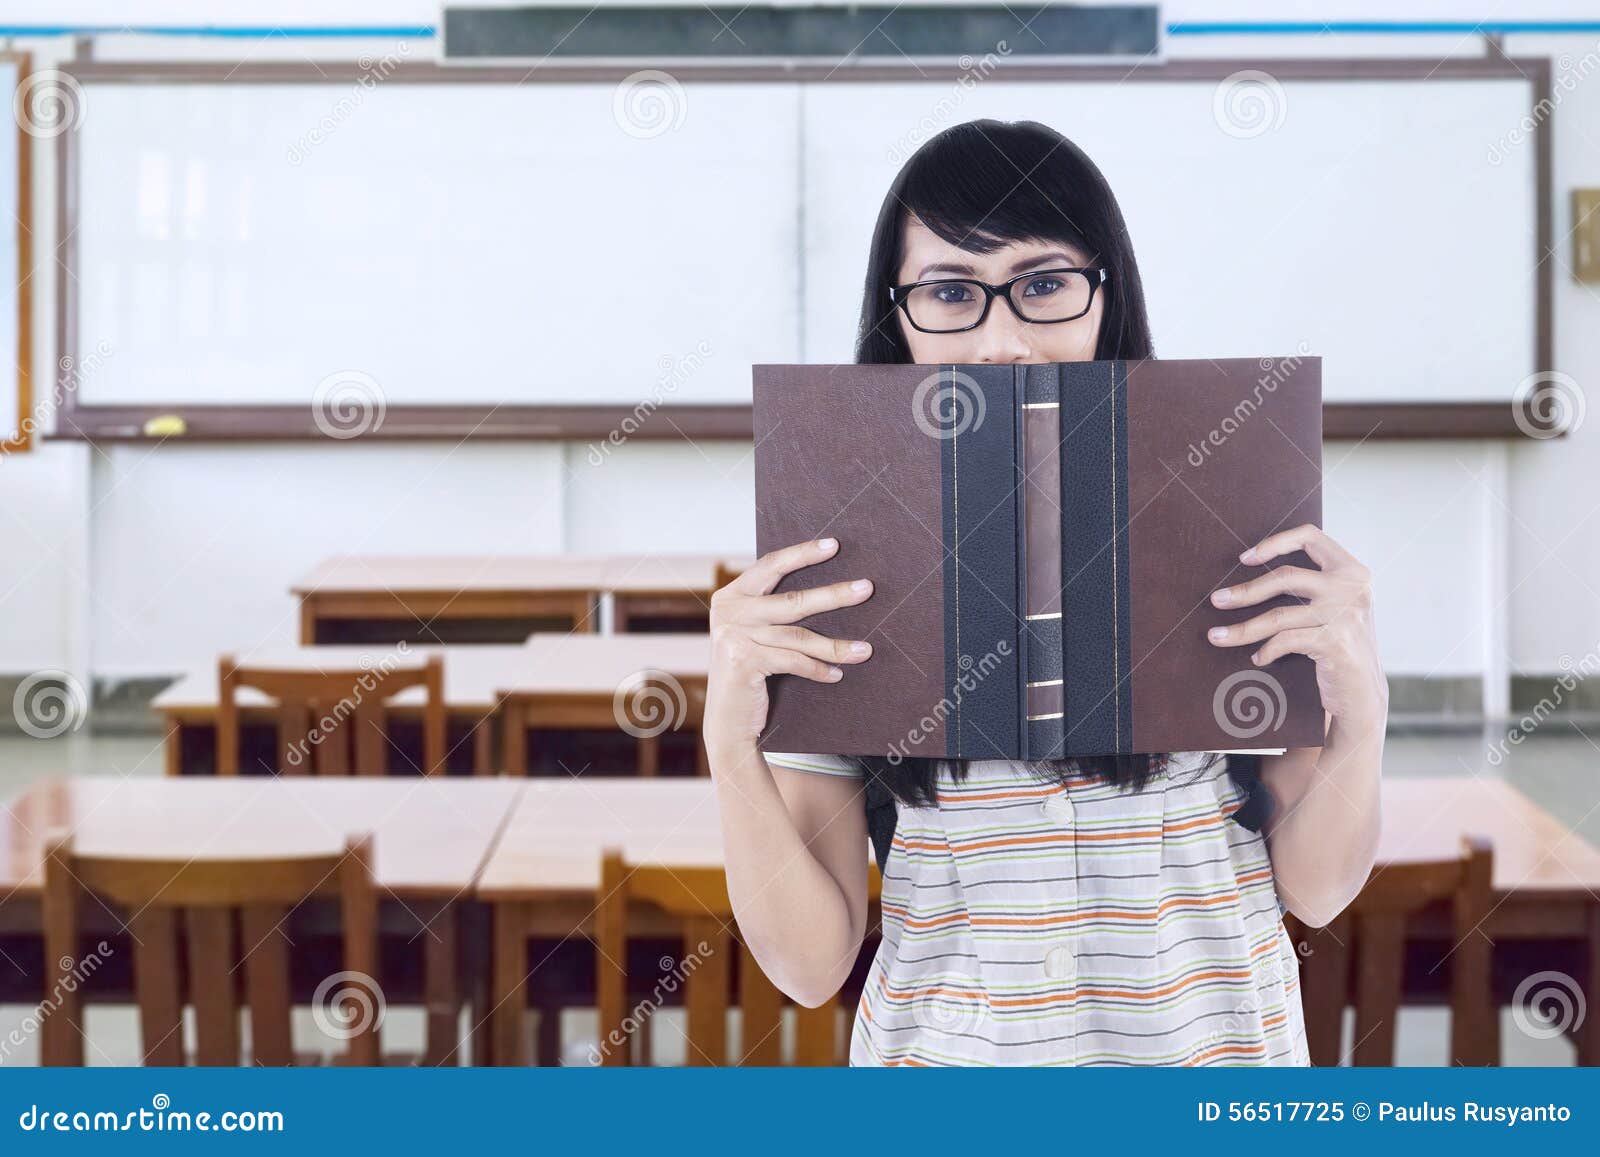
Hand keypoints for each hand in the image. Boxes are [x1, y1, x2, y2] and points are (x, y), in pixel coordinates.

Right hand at [704, 537, 874, 753]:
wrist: (726, 719)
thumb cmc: (747, 672)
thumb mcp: (752, 633)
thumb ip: (770, 610)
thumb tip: (825, 590)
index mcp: (730, 596)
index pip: (771, 565)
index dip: (802, 553)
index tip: (833, 545)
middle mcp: (729, 611)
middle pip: (793, 600)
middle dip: (835, 594)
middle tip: (867, 588)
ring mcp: (734, 636)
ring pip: (799, 635)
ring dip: (836, 645)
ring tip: (865, 649)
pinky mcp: (744, 661)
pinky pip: (794, 661)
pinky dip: (818, 669)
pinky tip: (837, 674)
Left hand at [1204, 523, 1385, 723]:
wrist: (1363, 692)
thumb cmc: (1339, 645)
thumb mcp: (1335, 606)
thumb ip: (1313, 585)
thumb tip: (1253, 564)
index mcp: (1352, 571)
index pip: (1310, 536)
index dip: (1275, 542)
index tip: (1244, 558)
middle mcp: (1352, 588)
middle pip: (1285, 577)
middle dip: (1245, 591)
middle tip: (1216, 601)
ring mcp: (1345, 615)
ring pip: (1278, 615)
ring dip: (1242, 629)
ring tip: (1216, 636)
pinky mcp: (1335, 642)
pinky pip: (1285, 640)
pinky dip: (1265, 650)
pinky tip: (1257, 658)